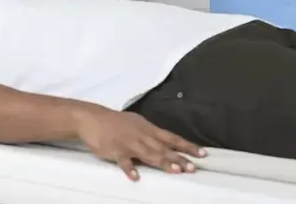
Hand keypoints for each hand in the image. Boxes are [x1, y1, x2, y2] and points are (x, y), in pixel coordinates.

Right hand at [74, 105, 204, 180]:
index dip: (187, 146)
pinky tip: (135, 177)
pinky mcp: (115, 150)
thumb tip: (168, 143)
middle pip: (163, 148)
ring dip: (162, 162)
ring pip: (148, 153)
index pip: (172, 138)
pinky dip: (129, 169)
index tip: (202, 153)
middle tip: (192, 167)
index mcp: (148, 129)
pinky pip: (123, 161)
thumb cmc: (116, 122)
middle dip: (179, 158)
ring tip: (175, 170)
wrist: (92, 118)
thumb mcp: (137, 124)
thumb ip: (152, 135)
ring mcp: (129, 143)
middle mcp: (142, 136)